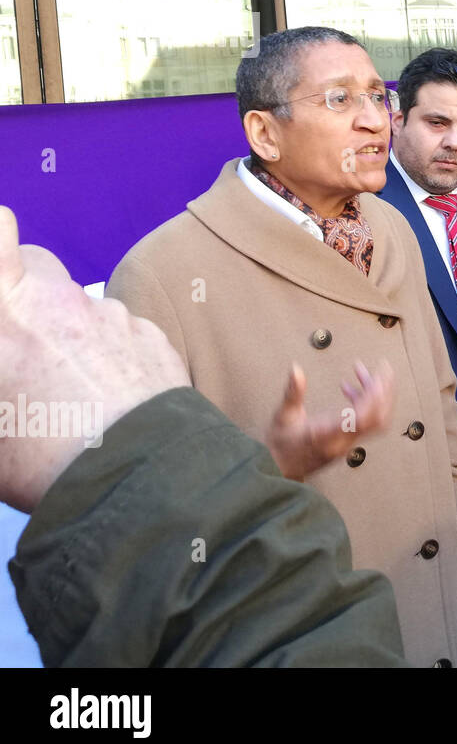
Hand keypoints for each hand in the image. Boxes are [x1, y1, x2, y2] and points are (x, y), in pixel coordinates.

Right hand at [0, 206, 189, 512]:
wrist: (133, 478)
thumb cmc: (41, 458)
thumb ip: (3, 368)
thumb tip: (12, 362)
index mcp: (9, 314)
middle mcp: (60, 302)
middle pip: (38, 265)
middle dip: (25, 290)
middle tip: (21, 341)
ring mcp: (113, 316)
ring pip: (83, 304)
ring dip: (72, 329)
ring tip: (71, 387)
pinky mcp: (154, 336)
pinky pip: (124, 329)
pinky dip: (114, 351)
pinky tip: (111, 396)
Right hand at [267, 360, 394, 481]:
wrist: (278, 470)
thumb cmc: (280, 446)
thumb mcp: (283, 417)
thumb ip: (292, 393)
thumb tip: (295, 370)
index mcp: (328, 435)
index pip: (361, 417)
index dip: (374, 396)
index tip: (377, 375)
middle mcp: (343, 441)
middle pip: (377, 418)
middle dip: (384, 392)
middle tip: (383, 368)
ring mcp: (347, 442)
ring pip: (373, 419)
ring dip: (374, 394)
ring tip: (361, 371)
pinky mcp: (346, 440)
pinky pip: (364, 421)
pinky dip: (363, 402)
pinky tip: (348, 387)